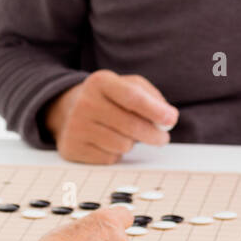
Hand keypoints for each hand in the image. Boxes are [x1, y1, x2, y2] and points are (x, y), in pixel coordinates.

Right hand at [43, 70, 178, 163]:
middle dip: (154, 135)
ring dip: (132, 144)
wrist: (69, 111)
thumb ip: (152, 98)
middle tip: (162, 138)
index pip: (132, 97)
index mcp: (100, 82)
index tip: (171, 120)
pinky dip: (115, 154)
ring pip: (122, 145)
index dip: (155, 110)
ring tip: (126, 135)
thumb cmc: (109, 99)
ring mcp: (76, 127)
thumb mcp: (128, 86)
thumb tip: (169, 118)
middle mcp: (85, 102)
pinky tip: (108, 143)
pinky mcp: (72, 148)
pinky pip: (109, 159)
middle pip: (131, 125)